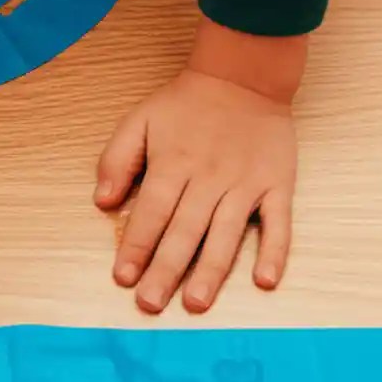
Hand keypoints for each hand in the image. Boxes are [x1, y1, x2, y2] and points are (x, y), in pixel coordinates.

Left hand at [95, 17, 305, 313]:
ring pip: (226, 235)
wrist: (244, 76)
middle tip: (149, 304)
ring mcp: (246, 184)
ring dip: (211, 271)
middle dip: (165, 270)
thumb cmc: (185, 104)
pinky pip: (279, 223)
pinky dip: (275, 252)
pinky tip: (265, 281)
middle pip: (184, 232)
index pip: (151, 213)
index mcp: (173, 164)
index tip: (122, 277)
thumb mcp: (139, 120)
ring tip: (195, 303)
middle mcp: (209, 178)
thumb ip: (116, 160)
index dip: (135, 247)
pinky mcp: (277, 184)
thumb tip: (102, 202)